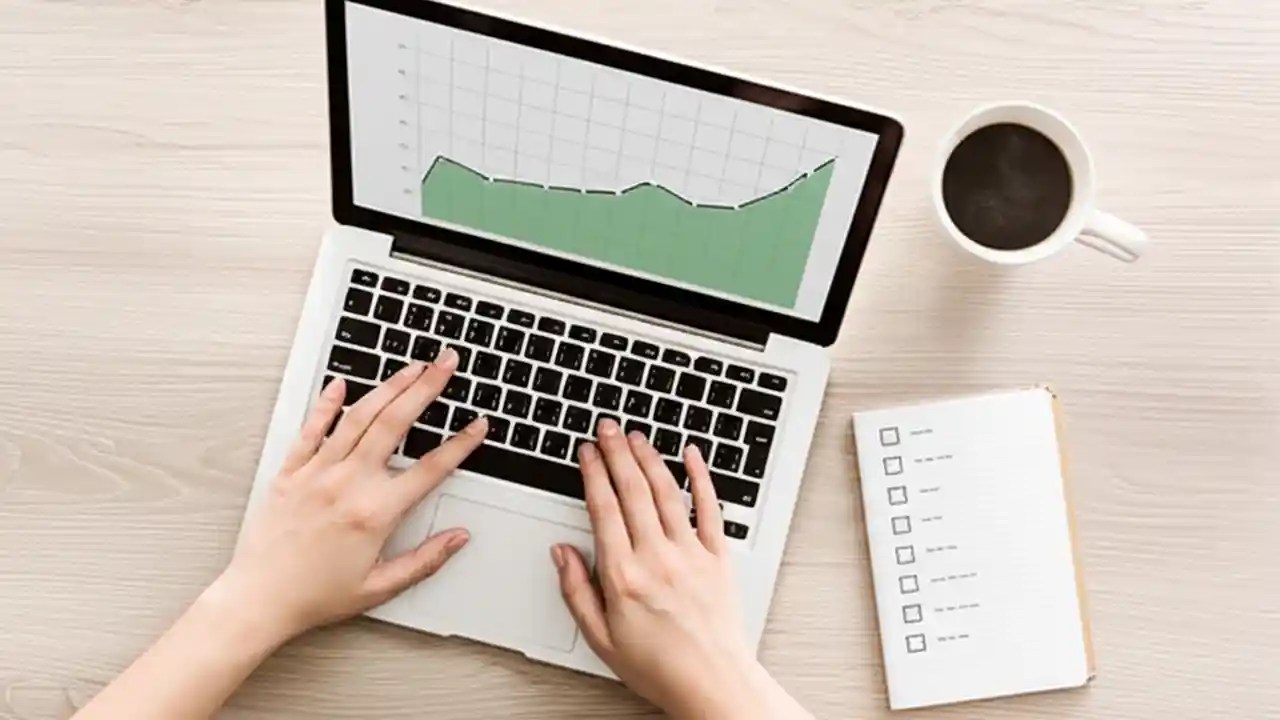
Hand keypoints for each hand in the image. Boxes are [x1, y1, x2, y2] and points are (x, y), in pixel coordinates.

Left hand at [210, 350, 486, 645]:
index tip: (477, 426)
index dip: (460, 444)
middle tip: (445, 364)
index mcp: (375, 513)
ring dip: (388, 386)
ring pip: (359, 417)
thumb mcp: (381, 586)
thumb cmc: (315, 596)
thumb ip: (425, 559)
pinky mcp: (291, 473)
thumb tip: (458, 538)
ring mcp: (317, 473)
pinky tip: (341, 384)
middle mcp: (347, 484)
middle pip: (396, 423)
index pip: (430, 468)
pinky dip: (327, 403)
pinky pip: (312, 429)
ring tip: (410, 367)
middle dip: (427, 388)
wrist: (259, 599)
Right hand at [552, 421, 810, 719]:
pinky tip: (691, 456)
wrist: (711, 682)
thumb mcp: (600, 638)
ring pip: (667, 492)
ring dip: (649, 458)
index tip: (586, 452)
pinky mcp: (718, 557)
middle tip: (607, 428)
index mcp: (623, 575)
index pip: (603, 508)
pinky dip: (701, 477)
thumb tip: (561, 552)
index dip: (592, 473)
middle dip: (617, 453)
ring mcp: (690, 554)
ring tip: (637, 436)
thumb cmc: (657, 666)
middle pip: (633, 490)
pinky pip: (710, 508)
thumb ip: (577, 591)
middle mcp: (657, 557)